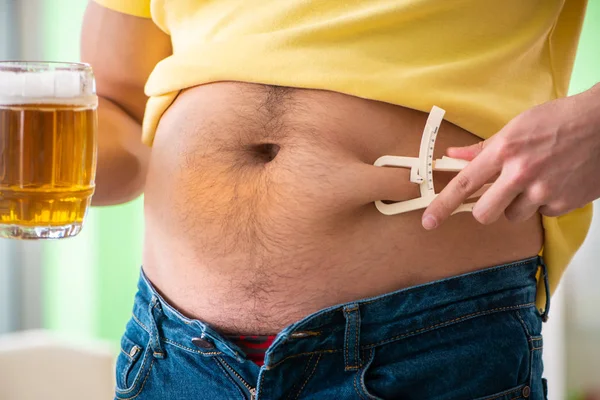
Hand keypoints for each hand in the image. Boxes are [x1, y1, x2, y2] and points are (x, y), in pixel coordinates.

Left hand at [422, 84, 599, 229]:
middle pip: (485, 213)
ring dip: (518, 204)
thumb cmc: (560, 119)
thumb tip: (454, 155)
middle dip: (485, 209)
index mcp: (505, 150)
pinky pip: (542, 214)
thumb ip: (484, 147)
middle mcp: (521, 173)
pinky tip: (557, 182)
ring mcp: (544, 191)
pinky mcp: (564, 204)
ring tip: (535, 181)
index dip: (442, 205)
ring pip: (513, 216)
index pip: (464, 183)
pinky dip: (545, 203)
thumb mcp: (517, 126)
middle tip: (495, 197)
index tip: (428, 221)